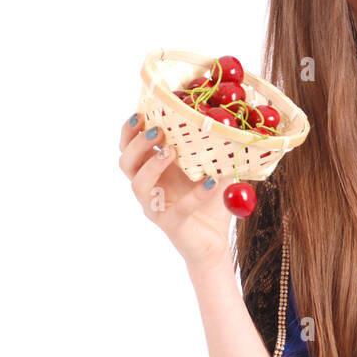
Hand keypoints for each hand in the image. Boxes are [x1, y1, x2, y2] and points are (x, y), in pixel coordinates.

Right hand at [118, 112, 234, 269]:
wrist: (214, 243)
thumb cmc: (209, 205)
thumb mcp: (212, 172)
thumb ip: (214, 153)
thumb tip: (229, 127)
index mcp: (154, 172)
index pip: (129, 147)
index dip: (130, 131)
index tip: (141, 113)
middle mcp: (149, 188)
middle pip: (126, 162)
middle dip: (137, 143)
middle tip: (156, 130)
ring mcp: (156, 208)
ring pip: (138, 185)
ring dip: (152, 165)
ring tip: (170, 151)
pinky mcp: (172, 225)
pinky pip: (179, 209)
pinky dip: (196, 195)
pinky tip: (210, 182)